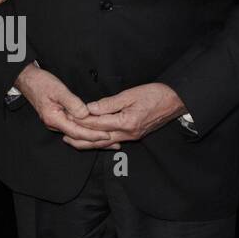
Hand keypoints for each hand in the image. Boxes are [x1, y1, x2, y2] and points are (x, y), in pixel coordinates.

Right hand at [15, 64, 116, 144]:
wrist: (28, 80)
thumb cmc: (41, 83)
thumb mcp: (58, 90)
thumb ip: (73, 103)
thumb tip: (86, 114)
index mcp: (54, 118)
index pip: (77, 131)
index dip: (93, 135)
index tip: (107, 136)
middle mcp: (55, 124)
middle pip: (79, 137)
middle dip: (96, 141)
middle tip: (115, 143)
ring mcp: (57, 122)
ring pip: (78, 134)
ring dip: (93, 137)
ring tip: (110, 141)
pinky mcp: (59, 119)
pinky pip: (75, 128)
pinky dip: (87, 131)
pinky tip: (96, 131)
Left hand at [69, 83, 186, 147]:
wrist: (176, 102)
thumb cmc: (156, 95)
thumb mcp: (131, 94)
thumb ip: (109, 103)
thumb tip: (90, 108)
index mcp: (126, 122)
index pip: (97, 123)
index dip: (81, 120)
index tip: (67, 117)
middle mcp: (128, 134)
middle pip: (98, 139)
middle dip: (80, 137)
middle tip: (63, 135)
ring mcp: (132, 137)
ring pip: (105, 143)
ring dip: (88, 143)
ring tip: (71, 141)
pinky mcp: (134, 136)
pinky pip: (113, 141)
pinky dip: (100, 142)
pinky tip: (92, 141)